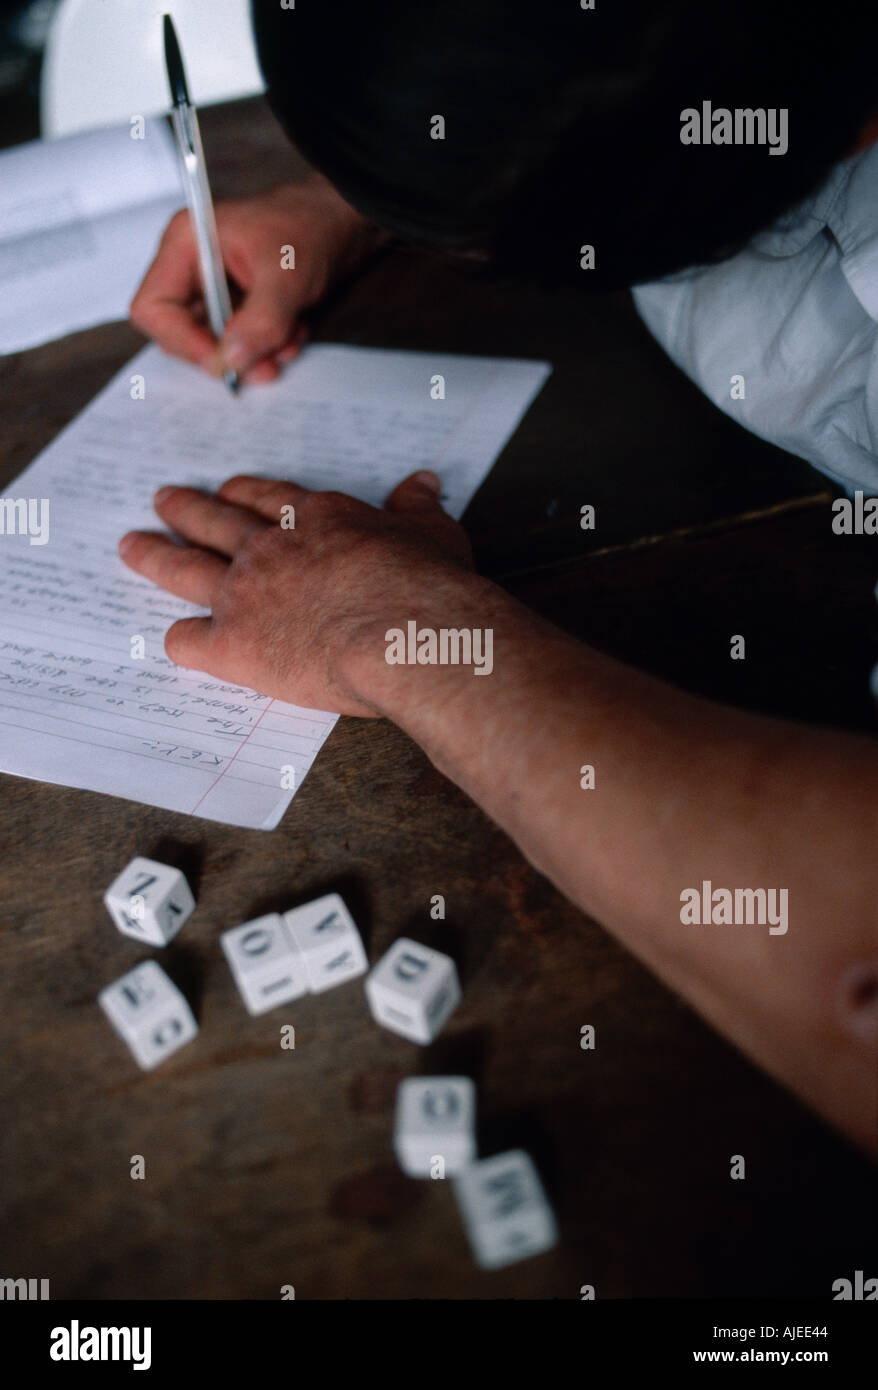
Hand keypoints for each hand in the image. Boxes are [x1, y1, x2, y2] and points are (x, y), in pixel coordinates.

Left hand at [117, 471, 473, 715]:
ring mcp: (244, 595)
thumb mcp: (432, 532)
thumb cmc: (428, 586)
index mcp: (316, 520)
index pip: (266, 498)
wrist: (407, 635)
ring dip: (154, 555)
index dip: (242, 494)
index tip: (228, 490)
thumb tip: (424, 483)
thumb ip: (417, 508)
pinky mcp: (232, 646)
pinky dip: (180, 639)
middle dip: (184, 509)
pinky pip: (187, 639)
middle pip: (213, 521)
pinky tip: (178, 640)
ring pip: (183, 567)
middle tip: (163, 500)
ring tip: (132, 545)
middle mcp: (270, 549)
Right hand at [129, 175, 386, 385]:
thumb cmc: (310, 227)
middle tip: (265, 367)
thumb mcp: (285, 278)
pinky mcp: (237, 303)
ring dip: (255, 354)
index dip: (182, 342)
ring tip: (289, 341)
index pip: (153, 308)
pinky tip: (294, 331)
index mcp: (186, 244)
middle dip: (228, 354)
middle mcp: (192, 266)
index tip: (222, 362)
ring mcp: (214, 287)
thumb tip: (229, 361)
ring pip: (216, 343)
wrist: (344, 224)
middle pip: (182, 332)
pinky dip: (269, 346)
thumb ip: (258, 322)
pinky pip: (241, 342)